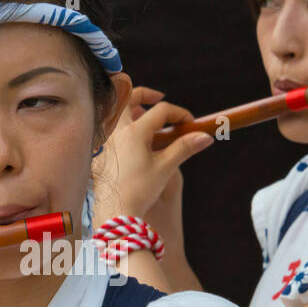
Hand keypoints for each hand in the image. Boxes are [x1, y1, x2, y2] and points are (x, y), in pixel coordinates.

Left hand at [92, 87, 211, 222]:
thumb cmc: (140, 191)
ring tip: (146, 117)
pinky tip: (134, 140)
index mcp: (134, 132)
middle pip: (128, 97)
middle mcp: (117, 131)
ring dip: (132, 109)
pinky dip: (123, 126)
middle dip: (145, 94)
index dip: (179, 113)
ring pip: (116, 113)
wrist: (116, 212)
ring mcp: (106, 141)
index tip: (190, 124)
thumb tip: (206, 136)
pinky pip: (110, 130)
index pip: (161, 111)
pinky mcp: (101, 152)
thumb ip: (185, 148)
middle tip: (159, 97)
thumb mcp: (165, 168)